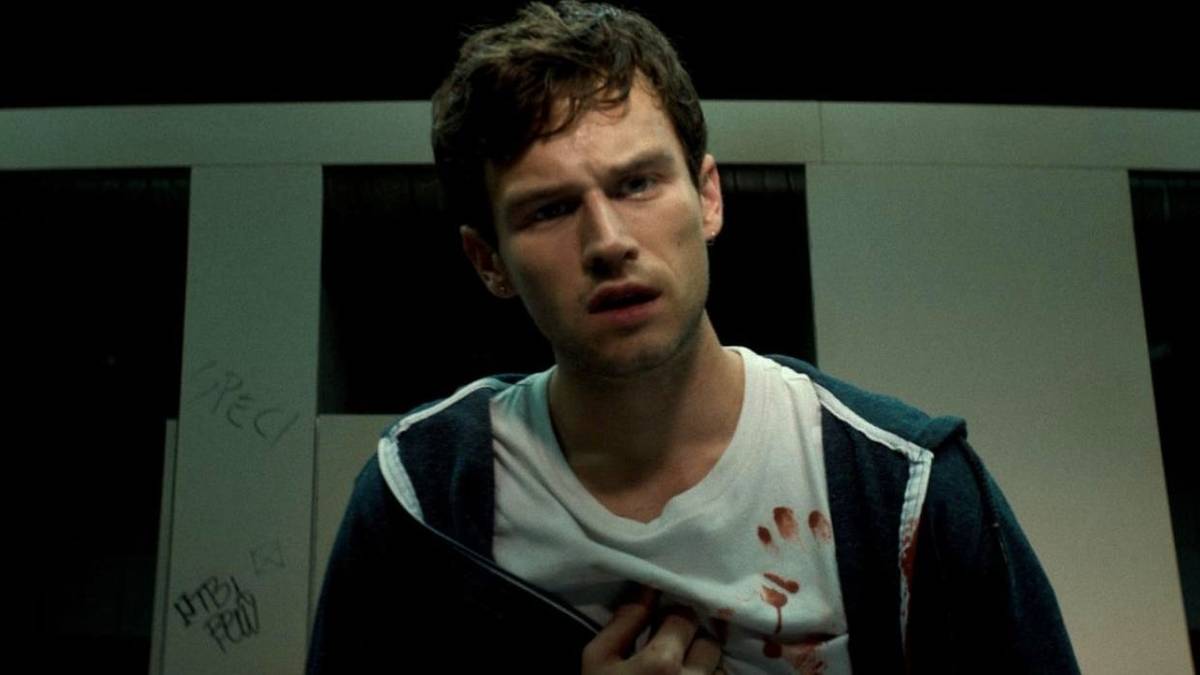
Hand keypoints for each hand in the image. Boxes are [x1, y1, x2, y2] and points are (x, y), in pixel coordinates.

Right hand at [581, 586, 724, 673]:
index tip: (661, 626)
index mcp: (662, 662)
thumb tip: (647, 589)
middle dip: (692, 644)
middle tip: (672, 655)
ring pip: (717, 671)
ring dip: (703, 670)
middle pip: (708, 644)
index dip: (671, 618)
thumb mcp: (597, 660)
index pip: (683, 616)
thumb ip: (623, 622)